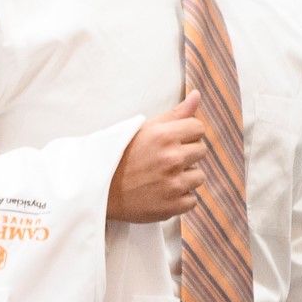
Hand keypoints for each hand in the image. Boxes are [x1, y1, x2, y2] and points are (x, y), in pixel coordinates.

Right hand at [106, 93, 205, 223]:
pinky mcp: (172, 206)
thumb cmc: (122, 155)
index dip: (187, 133)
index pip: (198, 128)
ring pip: (199, 176)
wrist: (99, 189)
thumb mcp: (145, 129)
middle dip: (187, 154)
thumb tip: (197, 95)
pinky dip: (179, 199)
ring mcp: (173, 184)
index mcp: (164, 136)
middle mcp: (171, 159)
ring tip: (162, 177)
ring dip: (185, 177)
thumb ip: (175, 114)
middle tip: (165, 160)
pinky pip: (191, 200)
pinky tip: (161, 193)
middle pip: (201, 151)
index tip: (172, 141)